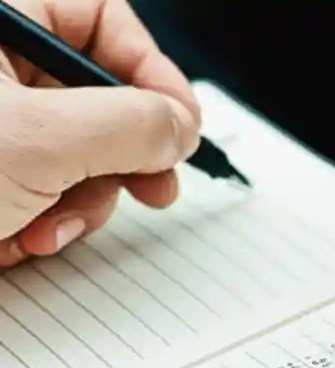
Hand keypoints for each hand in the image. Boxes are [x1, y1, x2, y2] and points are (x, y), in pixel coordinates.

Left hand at [0, 0, 199, 267]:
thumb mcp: (39, 140)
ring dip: (76, 203)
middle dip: (120, 158)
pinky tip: (10, 239)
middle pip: (96, 94)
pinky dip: (34, 222)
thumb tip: (178, 128)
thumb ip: (131, 125)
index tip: (178, 125)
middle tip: (147, 186)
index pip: (102, 17)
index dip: (152, 71)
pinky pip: (31, 188)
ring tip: (48, 227)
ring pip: (69, 151)